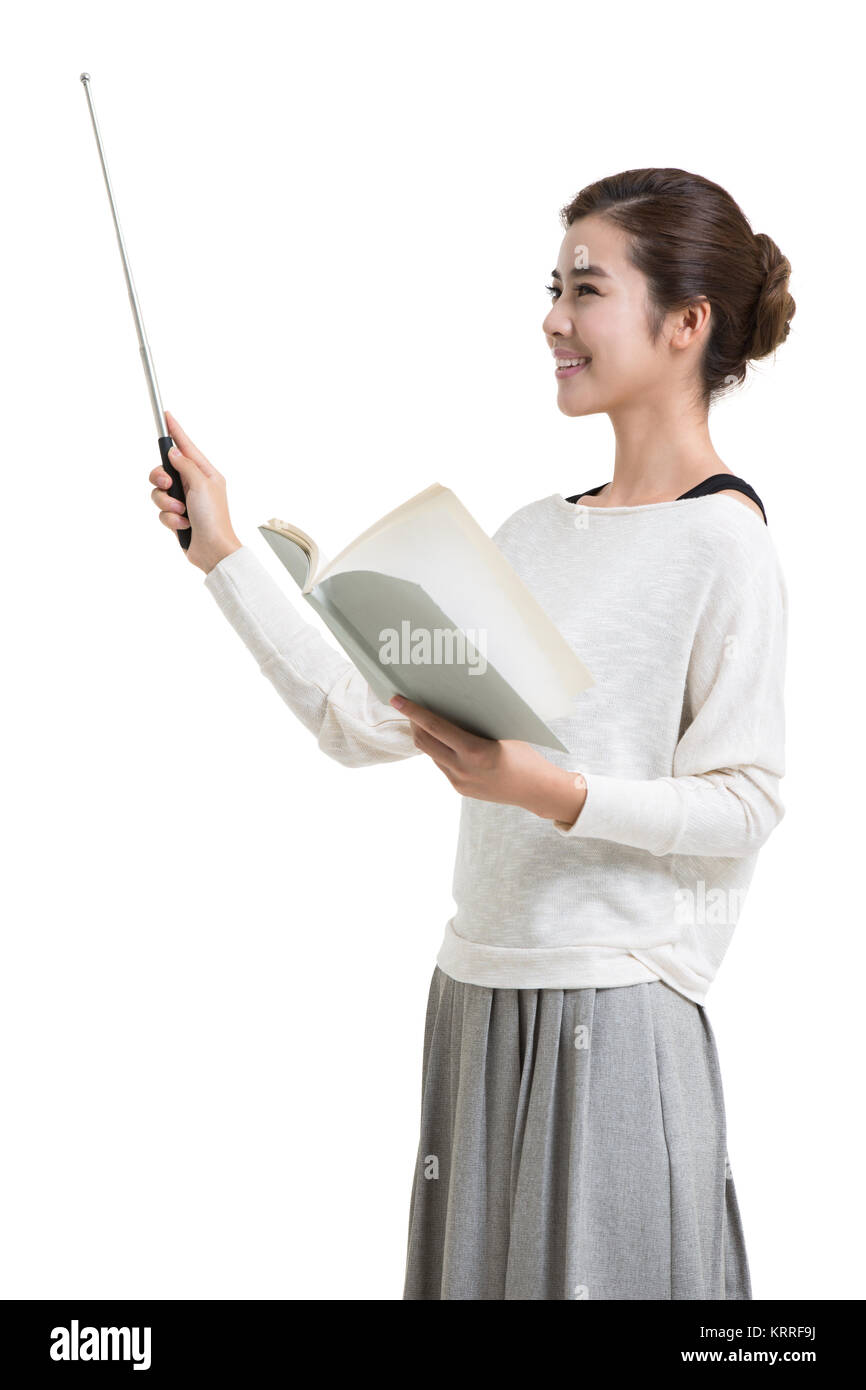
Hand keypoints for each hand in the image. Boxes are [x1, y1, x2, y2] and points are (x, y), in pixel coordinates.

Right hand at [148, 410, 241, 573]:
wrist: (213, 551)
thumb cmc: (214, 518)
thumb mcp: (201, 485)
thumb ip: (184, 465)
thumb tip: (172, 451)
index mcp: (205, 473)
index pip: (185, 446)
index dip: (175, 431)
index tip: (166, 415)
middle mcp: (193, 484)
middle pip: (164, 469)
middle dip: (161, 477)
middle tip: (168, 483)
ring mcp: (184, 501)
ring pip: (159, 492)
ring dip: (167, 503)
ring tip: (181, 513)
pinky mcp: (176, 517)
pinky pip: (162, 511)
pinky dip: (171, 519)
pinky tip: (184, 526)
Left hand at [389, 695, 586, 822]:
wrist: (536, 789)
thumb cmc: (524, 754)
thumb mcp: (501, 732)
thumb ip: (475, 723)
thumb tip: (451, 701)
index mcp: (474, 751)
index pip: (435, 727)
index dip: (413, 712)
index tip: (397, 699)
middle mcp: (463, 769)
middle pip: (424, 742)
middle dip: (413, 722)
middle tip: (409, 705)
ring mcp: (459, 781)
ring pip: (430, 754)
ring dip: (424, 736)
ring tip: (423, 719)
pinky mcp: (460, 788)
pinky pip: (441, 764)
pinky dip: (438, 749)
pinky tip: (442, 739)